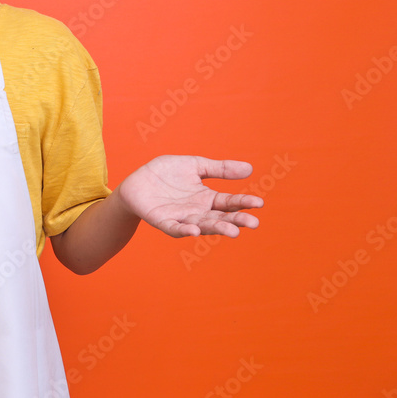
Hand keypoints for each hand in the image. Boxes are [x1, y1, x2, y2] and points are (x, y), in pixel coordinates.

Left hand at [117, 155, 262, 237]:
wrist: (137, 181)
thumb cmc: (167, 173)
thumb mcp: (195, 166)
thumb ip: (219, 169)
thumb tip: (250, 169)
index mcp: (207, 198)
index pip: (229, 202)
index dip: (244, 203)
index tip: (259, 203)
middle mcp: (198, 211)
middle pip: (220, 218)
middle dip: (236, 221)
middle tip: (253, 224)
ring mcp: (181, 218)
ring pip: (202, 225)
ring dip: (217, 228)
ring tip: (233, 231)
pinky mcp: (163, 220)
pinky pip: (175, 228)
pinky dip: (184, 230)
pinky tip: (194, 230)